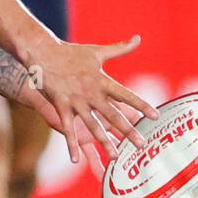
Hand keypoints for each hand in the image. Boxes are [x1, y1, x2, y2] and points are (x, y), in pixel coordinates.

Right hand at [29, 36, 158, 163]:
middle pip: (113, 115)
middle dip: (128, 131)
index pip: (126, 94)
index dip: (141, 105)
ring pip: (93, 125)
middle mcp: (91, 93)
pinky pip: (67, 129)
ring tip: (115, 157)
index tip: (155, 115)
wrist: (43, 52)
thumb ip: (120, 48)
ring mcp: (75, 101)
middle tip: (142, 145)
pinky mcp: (61, 106)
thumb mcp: (97, 51)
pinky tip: (76, 160)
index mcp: (102, 80)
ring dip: (104, 142)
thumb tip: (139, 38)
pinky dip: (71, 144)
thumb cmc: (71, 53)